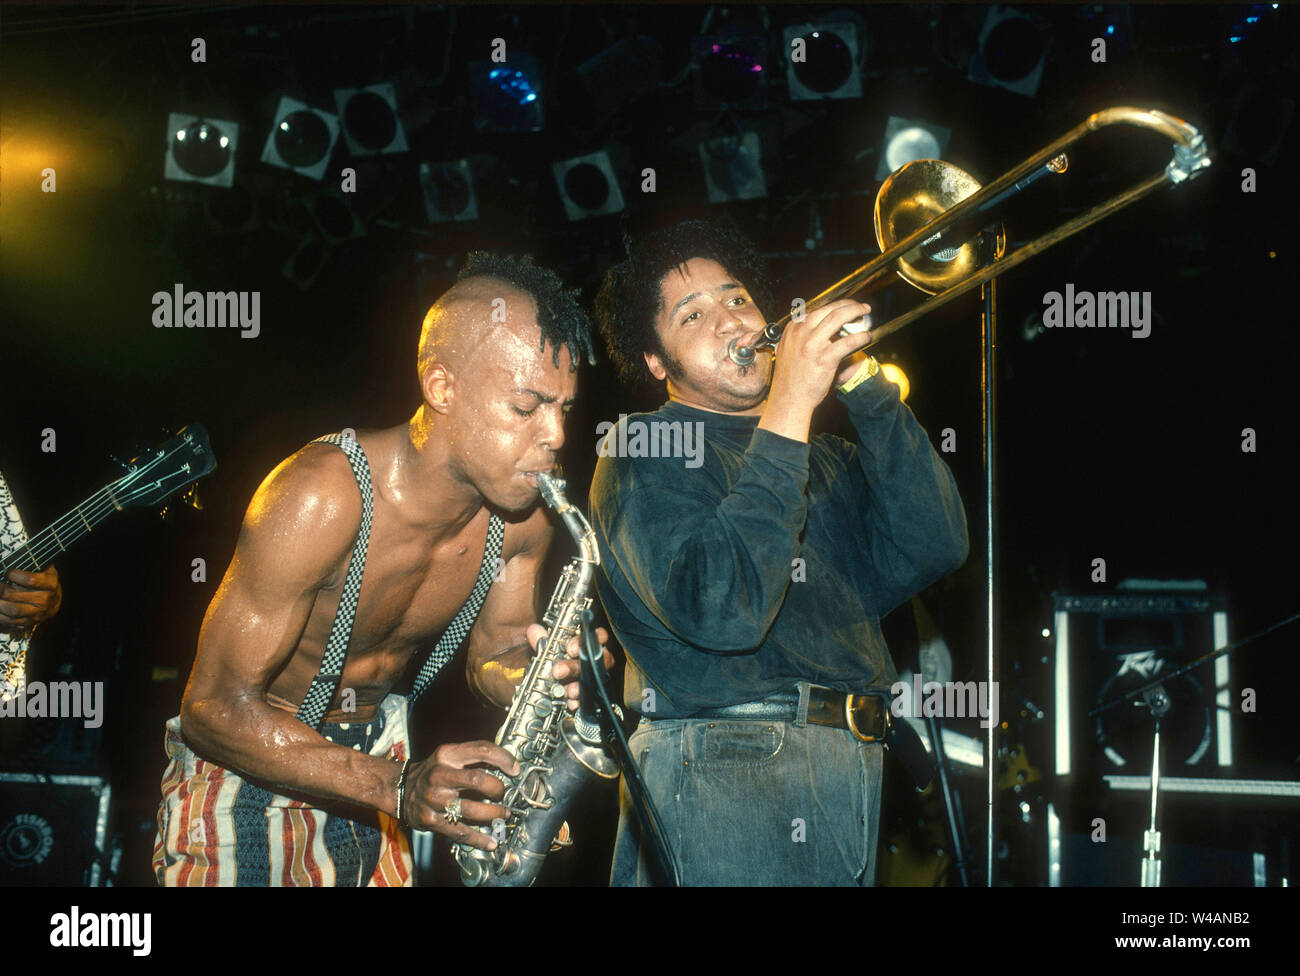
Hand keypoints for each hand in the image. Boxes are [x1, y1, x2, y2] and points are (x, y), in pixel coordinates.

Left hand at [0, 565, 61, 633]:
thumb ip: (32, 564)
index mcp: (50, 583)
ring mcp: (37, 613)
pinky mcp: (28, 622)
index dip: (13, 575)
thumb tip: (12, 559)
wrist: (54, 602)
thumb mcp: (45, 569)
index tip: (7, 572)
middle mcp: (45, 599)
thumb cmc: (45, 582)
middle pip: (14, 595)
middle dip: (0, 588)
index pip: (29, 580)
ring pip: (12, 610)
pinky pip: (9, 621)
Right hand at [401, 741, 519, 849]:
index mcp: (447, 755)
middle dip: (497, 788)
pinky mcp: (431, 820)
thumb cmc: (433, 772)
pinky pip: (460, 831)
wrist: (400, 790)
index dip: (503, 758)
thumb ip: (473, 757)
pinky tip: (490, 841)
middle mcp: (439, 775)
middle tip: (503, 794)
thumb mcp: (448, 755)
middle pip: (477, 779)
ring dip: (493, 814)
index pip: (481, 750)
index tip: (515, 769)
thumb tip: (507, 764)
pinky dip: (479, 838)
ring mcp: (435, 799)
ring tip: (502, 814)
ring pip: (471, 809)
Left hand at [528, 622, 613, 712]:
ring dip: (579, 686)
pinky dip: (579, 701)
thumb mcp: (548, 648)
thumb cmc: (559, 658)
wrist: (556, 681)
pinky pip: (590, 698)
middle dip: (574, 667)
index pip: (597, 636)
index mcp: (590, 642)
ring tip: (566, 691)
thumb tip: (534, 630)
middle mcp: (597, 658)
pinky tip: (570, 703)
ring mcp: (596, 676)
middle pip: (595, 660)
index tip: (569, 649)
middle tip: (557, 671)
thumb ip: (542, 640)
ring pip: (594, 680)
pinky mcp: (592, 693)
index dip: (584, 642)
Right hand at [760, 299, 873, 441]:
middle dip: (849, 304)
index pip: (817, 309)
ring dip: (856, 311)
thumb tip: (820, 330)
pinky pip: (847, 341)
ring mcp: (812, 344)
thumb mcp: (789, 350)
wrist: (788, 399)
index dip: (835, 306)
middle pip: (829, 309)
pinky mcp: (824, 357)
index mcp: (792, 329)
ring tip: (866, 313)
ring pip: (838, 317)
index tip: (845, 307)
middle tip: (861, 307)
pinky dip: (860, 337)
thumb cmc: (790, 379)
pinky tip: (866, 337)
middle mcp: (801, 332)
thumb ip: (801, 337)